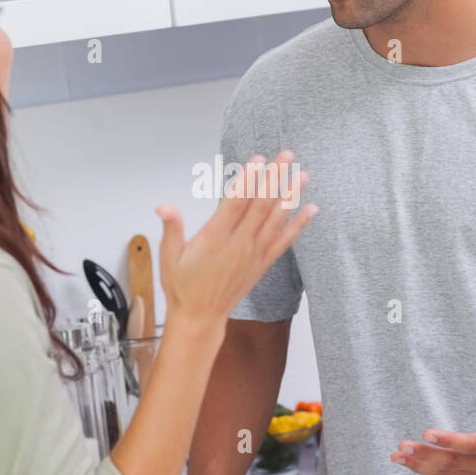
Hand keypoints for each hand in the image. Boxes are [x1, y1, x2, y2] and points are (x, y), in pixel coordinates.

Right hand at [156, 150, 315, 325]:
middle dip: (274, 178)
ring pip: (275, 220)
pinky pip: (284, 241)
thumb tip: (164, 207)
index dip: (248, 179)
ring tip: (303, 175)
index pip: (235, 202)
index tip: (258, 159)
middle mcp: (238, 245)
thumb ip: (171, 229)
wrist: (200, 318)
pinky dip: (299, 225)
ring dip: (290, 196)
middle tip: (286, 156)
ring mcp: (253, 255)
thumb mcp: (169, 257)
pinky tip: (311, 209)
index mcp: (214, 239)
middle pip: (260, 205)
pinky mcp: (261, 264)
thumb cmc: (183, 287)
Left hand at [391, 374, 475, 474]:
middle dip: (426, 454)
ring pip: (444, 470)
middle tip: (402, 446)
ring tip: (396, 455)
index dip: (449, 440)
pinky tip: (404, 460)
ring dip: (419, 464)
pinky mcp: (467, 469)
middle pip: (452, 461)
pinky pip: (443, 472)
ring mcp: (475, 468)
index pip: (472, 445)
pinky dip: (422, 467)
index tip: (426, 432)